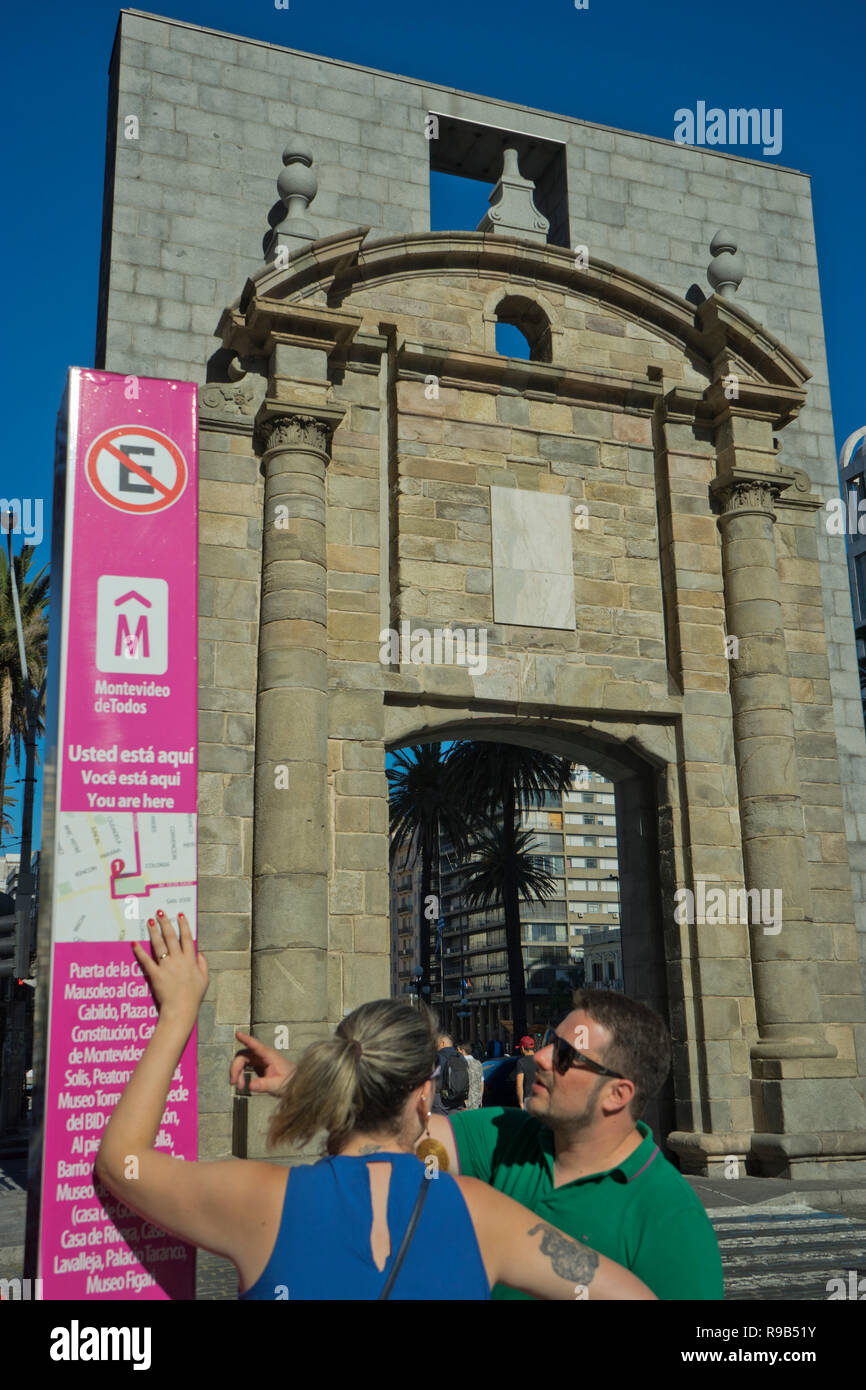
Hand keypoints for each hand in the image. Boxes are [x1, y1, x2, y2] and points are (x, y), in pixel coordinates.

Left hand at [132, 910, 207, 1028]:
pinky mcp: (155, 974)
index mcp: (191, 960)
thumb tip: (200, 954)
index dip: (184, 925)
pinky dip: (140, 951)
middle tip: (160, 912)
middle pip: (171, 937)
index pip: (187, 938)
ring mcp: (166, 966)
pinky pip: (146, 960)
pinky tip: (134, 943)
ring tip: (150, 921)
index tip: (180, 915)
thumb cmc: (193, 996)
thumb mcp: (204, 980)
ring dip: (154, 931)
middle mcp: (178, 960)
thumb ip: (203, 965)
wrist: (181, 1009)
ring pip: (159, 945)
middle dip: (166, 923)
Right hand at [230, 1030, 295, 1095]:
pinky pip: (244, 1066)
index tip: (238, 1034)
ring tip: (239, 1086)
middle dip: (236, 1068)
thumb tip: (250, 1085)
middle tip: (233, 1082)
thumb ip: (264, 1085)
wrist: (293, 1082)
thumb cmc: (287, 1081)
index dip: (246, 1039)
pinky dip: (240, 1074)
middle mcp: (262, 1054)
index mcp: (269, 1055)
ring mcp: (259, 1058)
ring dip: (237, 1073)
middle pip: (243, 1055)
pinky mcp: (257, 1064)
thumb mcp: (276, 1085)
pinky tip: (242, 1084)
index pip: (256, 1045)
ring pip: (242, 1060)